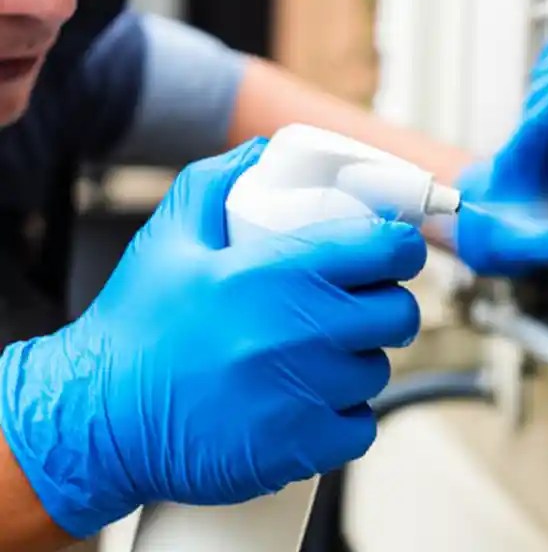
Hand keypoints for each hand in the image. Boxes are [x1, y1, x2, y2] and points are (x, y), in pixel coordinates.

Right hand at [0, 140, 425, 537]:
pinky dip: (345, 420)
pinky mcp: (302, 447)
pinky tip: (312, 406)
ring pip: (377, 371)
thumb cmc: (135, 328)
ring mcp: (306, 393)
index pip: (388, 250)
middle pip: (399, 313)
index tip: (393, 254)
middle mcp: (302, 331)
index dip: (401, 248)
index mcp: (277, 272)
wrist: (96, 420)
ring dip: (359, 363)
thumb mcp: (168, 238)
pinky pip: (360, 428)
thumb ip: (218, 182)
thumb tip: (266, 151)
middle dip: (387, 307)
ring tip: (317, 359)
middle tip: (359, 309)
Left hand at [455, 29, 547, 274]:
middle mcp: (525, 136)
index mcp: (519, 162)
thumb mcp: (513, 248)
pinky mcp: (545, 126)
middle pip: (542, 94)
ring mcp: (534, 126)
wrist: (481, 227)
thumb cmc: (499, 236)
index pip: (538, 122)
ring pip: (544, 81)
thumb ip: (536, 244)